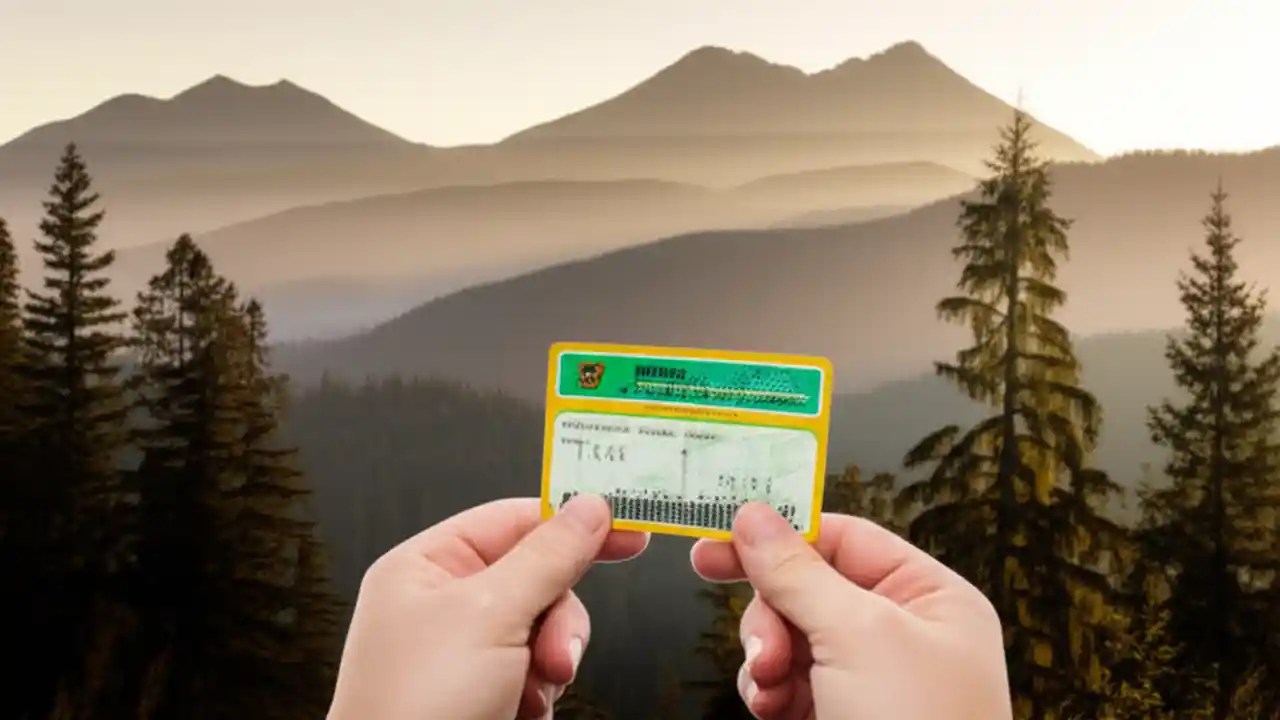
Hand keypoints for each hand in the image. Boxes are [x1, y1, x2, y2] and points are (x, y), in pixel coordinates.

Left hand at [327, 494, 647, 719]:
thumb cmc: (414, 708)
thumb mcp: (491, 615)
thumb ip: (548, 556)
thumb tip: (587, 509)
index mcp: (425, 568)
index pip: (511, 521)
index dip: (569, 522)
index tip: (626, 529)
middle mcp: (442, 606)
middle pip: (537, 579)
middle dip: (556, 618)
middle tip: (555, 649)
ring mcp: (464, 653)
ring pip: (544, 630)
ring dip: (550, 662)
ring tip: (528, 691)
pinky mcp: (483, 693)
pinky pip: (537, 673)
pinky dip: (539, 693)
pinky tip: (519, 710)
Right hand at [690, 502, 1010, 719]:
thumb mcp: (857, 637)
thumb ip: (798, 573)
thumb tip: (755, 517)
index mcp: (930, 598)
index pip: (844, 540)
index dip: (782, 537)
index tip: (720, 539)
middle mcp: (903, 634)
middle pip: (807, 588)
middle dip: (772, 615)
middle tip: (763, 645)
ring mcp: (869, 680)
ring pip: (789, 637)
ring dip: (765, 657)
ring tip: (768, 686)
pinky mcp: (839, 717)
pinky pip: (786, 683)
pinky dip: (767, 692)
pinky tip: (768, 708)